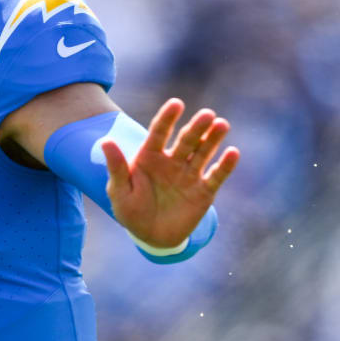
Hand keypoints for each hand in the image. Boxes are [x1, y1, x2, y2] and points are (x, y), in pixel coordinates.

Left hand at [101, 98, 239, 248]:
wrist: (150, 237)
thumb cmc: (130, 210)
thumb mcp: (119, 191)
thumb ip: (116, 167)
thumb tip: (106, 141)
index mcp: (150, 156)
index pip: (159, 132)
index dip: (167, 118)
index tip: (176, 104)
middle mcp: (172, 161)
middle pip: (186, 140)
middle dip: (196, 127)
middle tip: (208, 114)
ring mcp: (189, 175)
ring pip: (203, 153)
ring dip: (213, 139)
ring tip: (222, 124)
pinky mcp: (203, 192)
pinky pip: (215, 176)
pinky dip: (225, 166)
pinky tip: (233, 152)